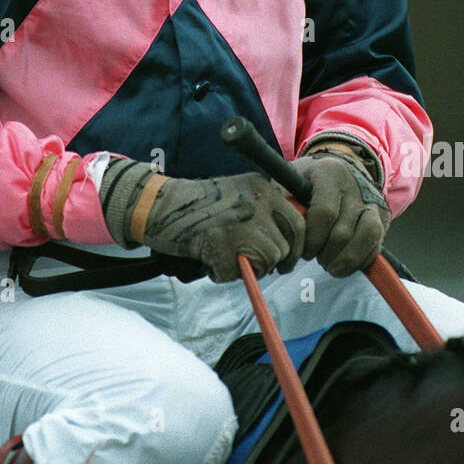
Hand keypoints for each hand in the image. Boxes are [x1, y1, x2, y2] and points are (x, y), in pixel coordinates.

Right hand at [101, 160, 304, 283]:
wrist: (164, 205)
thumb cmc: (203, 203)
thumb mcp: (242, 192)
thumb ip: (266, 210)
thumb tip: (290, 243)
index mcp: (263, 189)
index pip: (299, 223)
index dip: (296, 246)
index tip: (288, 257)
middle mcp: (256, 205)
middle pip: (283, 248)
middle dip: (273, 262)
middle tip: (256, 263)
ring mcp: (240, 227)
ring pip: (265, 263)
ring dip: (249, 268)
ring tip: (226, 256)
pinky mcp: (223, 247)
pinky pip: (236, 274)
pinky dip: (223, 273)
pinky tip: (211, 258)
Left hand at [293, 152, 390, 277]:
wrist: (341, 166)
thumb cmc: (309, 179)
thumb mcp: (292, 180)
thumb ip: (285, 202)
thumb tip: (281, 233)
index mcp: (329, 173)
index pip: (324, 212)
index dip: (313, 238)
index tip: (304, 250)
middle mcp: (355, 185)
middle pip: (345, 230)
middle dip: (327, 253)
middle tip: (316, 259)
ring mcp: (372, 200)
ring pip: (368, 235)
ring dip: (348, 260)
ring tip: (331, 267)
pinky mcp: (383, 214)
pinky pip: (377, 242)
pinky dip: (362, 259)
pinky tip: (345, 264)